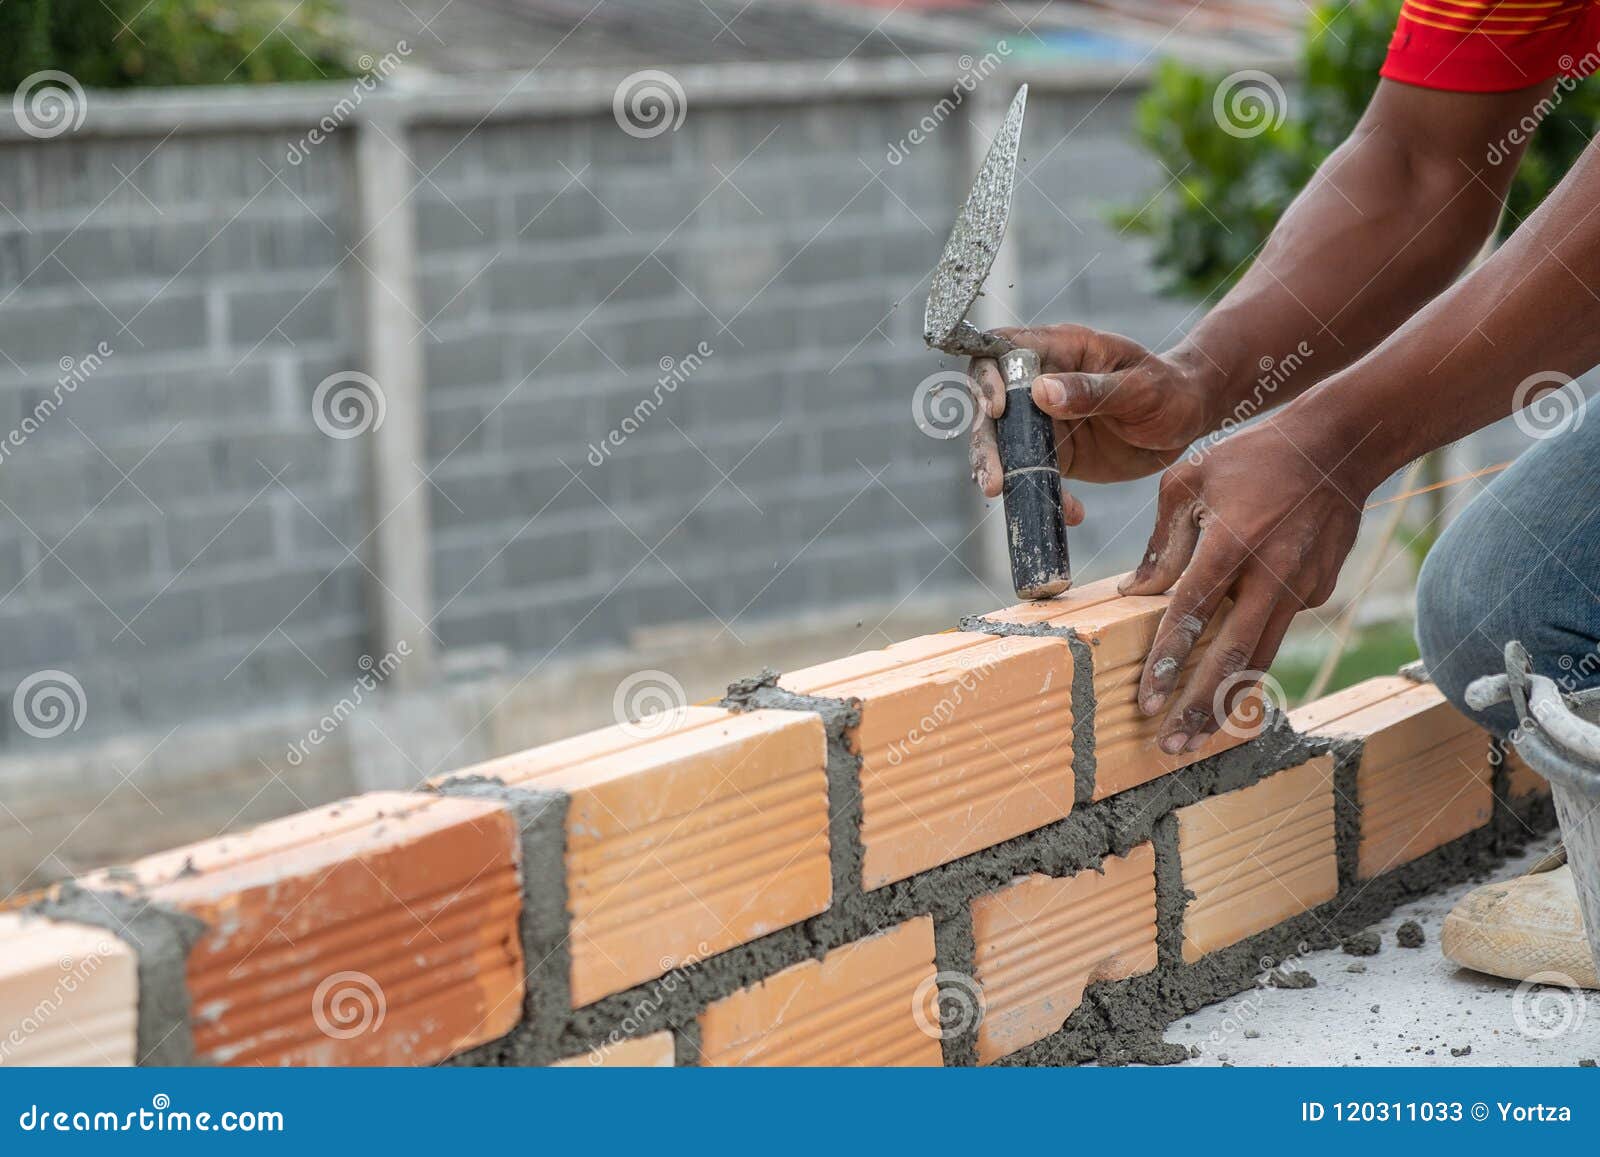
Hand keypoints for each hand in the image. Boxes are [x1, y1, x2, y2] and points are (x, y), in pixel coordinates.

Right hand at [967, 325, 1214, 520]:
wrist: (1186, 422)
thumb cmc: (1169, 390)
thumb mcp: (1140, 388)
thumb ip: (1092, 390)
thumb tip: (1040, 391)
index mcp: (1060, 349)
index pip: (1003, 349)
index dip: (987, 374)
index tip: (996, 408)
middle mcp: (1041, 381)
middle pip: (992, 405)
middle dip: (986, 441)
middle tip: (992, 478)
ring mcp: (1044, 419)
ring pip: (1004, 443)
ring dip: (1001, 471)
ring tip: (1004, 495)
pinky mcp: (1054, 453)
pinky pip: (1034, 474)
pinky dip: (1044, 495)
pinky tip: (1071, 512)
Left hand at [1120, 413, 1372, 753]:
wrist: (1339, 445)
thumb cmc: (1253, 456)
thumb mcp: (1189, 480)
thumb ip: (1161, 542)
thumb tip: (1136, 591)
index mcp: (1232, 542)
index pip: (1192, 615)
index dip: (1167, 663)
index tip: (1147, 702)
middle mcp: (1271, 572)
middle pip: (1231, 655)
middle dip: (1198, 707)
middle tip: (1170, 745)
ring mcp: (1301, 587)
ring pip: (1260, 656)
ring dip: (1226, 701)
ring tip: (1196, 738)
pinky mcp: (1319, 592)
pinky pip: (1275, 629)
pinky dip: (1250, 658)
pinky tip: (1226, 682)